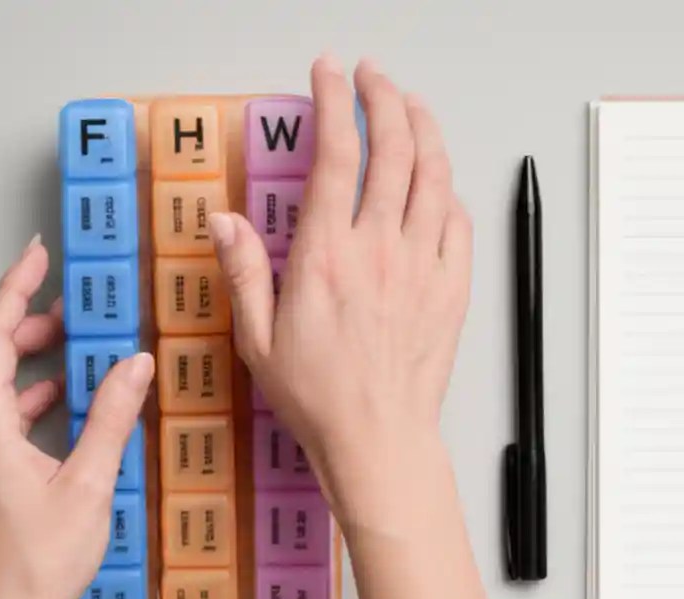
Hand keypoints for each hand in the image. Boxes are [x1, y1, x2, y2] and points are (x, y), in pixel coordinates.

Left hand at [0, 237, 153, 598]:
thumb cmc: (40, 562)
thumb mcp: (90, 482)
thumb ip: (112, 416)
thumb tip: (134, 364)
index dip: (15, 286)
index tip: (37, 255)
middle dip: (25, 320)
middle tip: (70, 308)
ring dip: (23, 357)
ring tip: (70, 347)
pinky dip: (23, 393)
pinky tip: (60, 402)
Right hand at [210, 56, 471, 527]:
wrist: (378, 440)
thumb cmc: (319, 398)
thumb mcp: (257, 339)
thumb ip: (244, 271)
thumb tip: (225, 220)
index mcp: (327, 255)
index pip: (338, 154)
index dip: (335, 101)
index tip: (330, 72)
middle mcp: (379, 250)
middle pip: (395, 149)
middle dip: (384, 97)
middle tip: (372, 76)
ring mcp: (422, 266)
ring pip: (434, 175)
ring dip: (424, 129)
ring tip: (411, 105)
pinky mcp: (451, 288)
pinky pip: (458, 221)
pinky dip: (449, 188)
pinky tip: (438, 179)